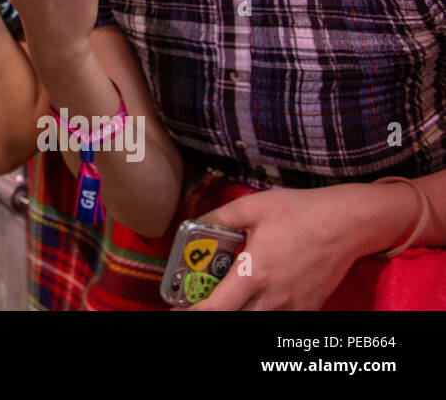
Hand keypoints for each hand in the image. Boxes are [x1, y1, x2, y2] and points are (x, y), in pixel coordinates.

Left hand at [188, 186, 374, 309]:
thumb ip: (218, 218)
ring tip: (232, 294)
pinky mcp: (310, 306)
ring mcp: (294, 304)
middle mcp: (274, 296)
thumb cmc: (299, 212)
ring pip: (258, 319)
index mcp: (254, 272)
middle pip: (236, 318)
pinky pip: (281, 317)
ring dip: (241, 310)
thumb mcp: (251, 207)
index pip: (217, 307)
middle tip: (204, 298)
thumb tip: (196, 224)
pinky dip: (265, 310)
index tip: (179, 308)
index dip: (194, 311)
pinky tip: (260, 294)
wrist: (346, 222)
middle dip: (217, 310)